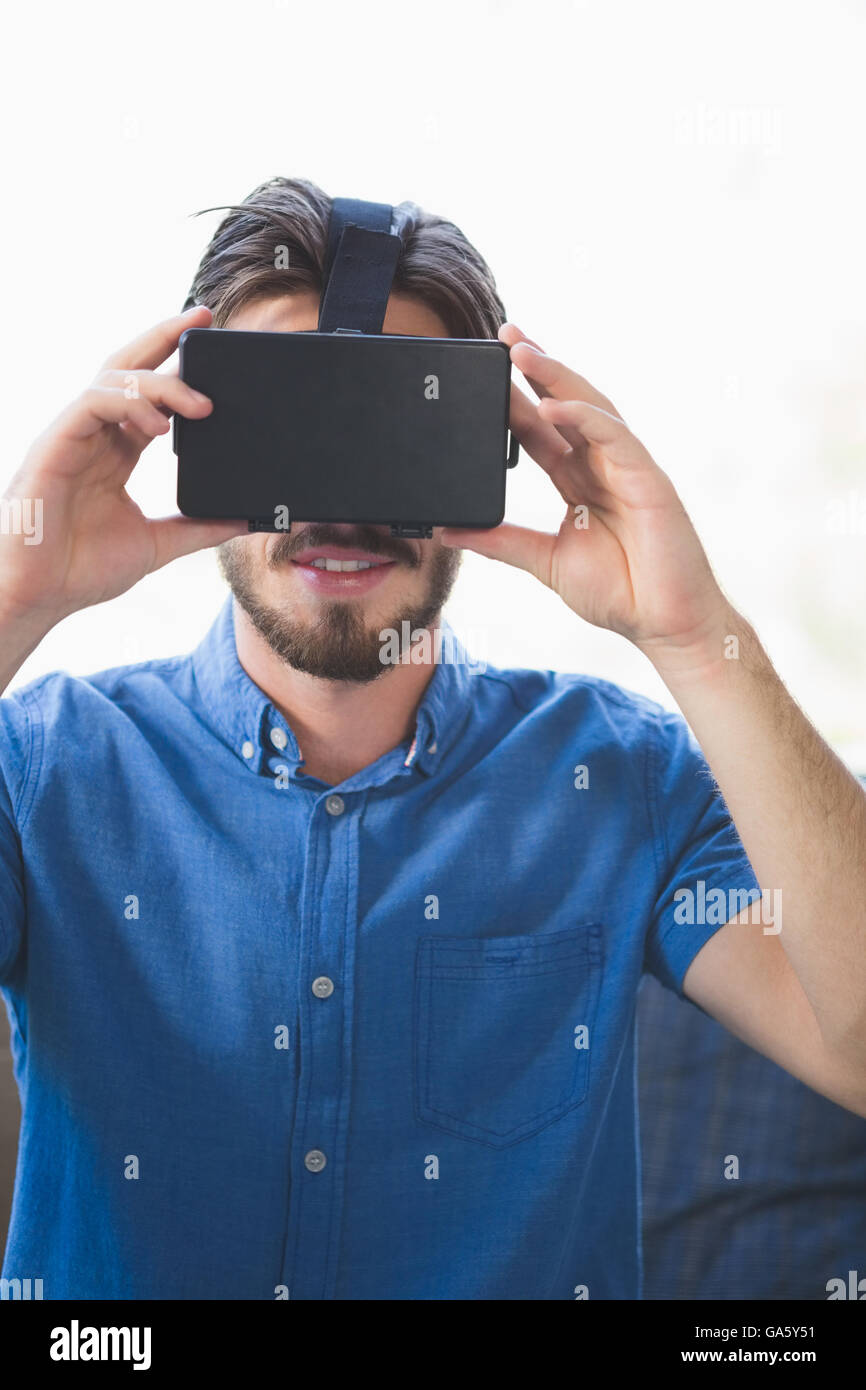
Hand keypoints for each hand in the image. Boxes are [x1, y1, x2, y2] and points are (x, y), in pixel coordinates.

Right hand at [0, 305, 245, 635]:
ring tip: (200, 404)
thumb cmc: (82, 568)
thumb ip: (200, 527)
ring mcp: (73, 434)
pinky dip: (128, 404)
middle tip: (205, 316)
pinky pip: (93, 402)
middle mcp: (95, 434)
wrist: (41, 594)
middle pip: (129, 367)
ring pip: (114, 379)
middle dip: (165, 337)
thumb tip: (246, 519)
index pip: (150, 394)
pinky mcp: (55, 442)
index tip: (215, 345)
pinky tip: (159, 425)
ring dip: (161, 383)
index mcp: (117, 450)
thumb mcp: (159, 543)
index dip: (178, 366)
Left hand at [441, 324, 731, 671]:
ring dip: (558, 378)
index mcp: (579, 481)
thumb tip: (450, 530)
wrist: (662, 626)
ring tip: (523, 352)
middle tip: (504, 335)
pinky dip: (585, 418)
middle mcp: (603, 466)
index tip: (485, 369)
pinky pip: (616, 438)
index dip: (516, 398)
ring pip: (592, 408)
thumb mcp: (544, 562)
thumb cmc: (620, 593)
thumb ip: (501, 542)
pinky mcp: (649, 480)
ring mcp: (628, 468)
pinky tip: (555, 405)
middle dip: (537, 369)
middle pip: (567, 404)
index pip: (542, 429)